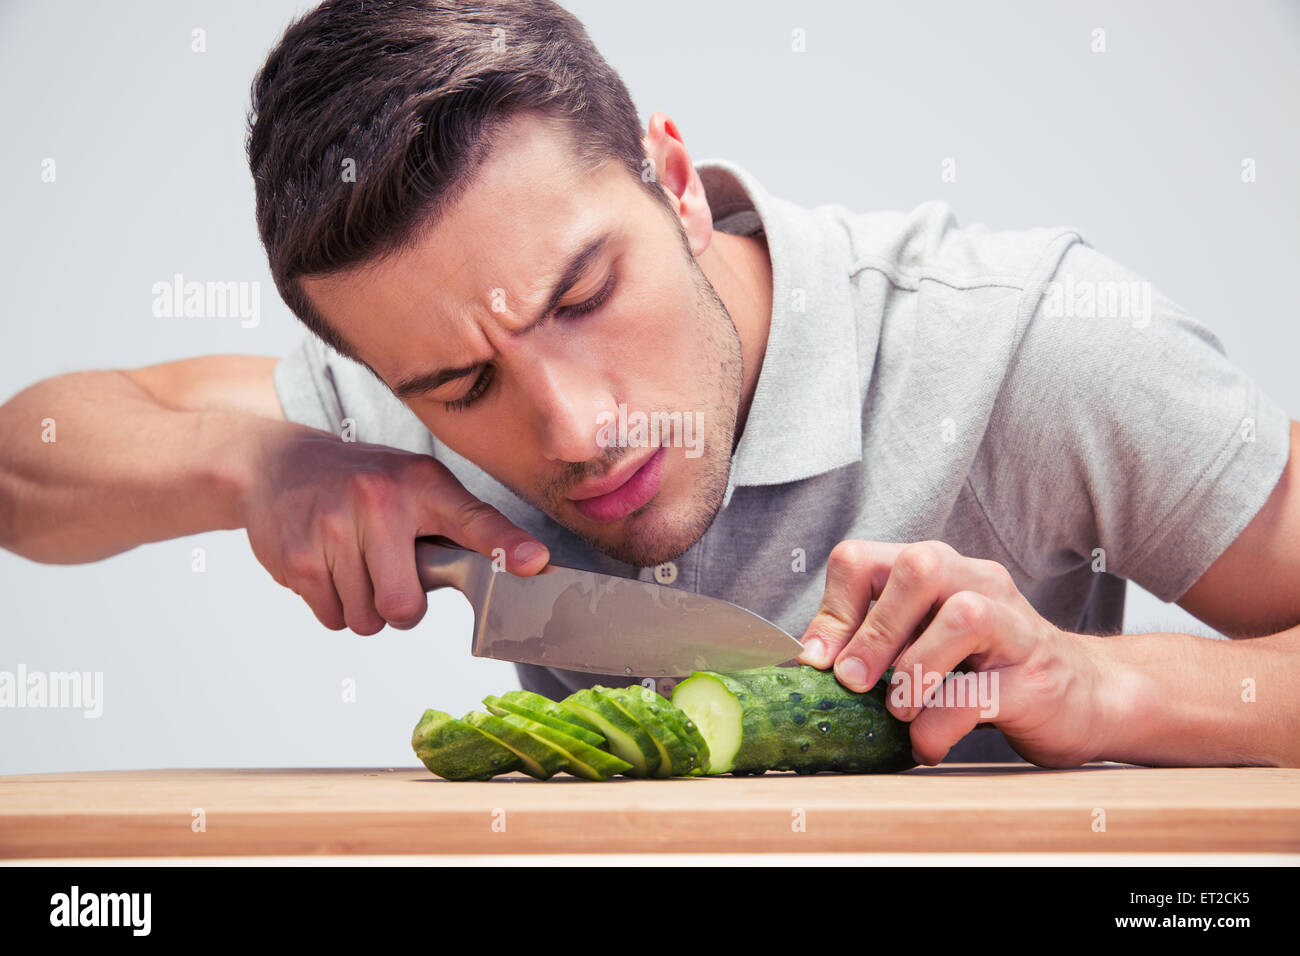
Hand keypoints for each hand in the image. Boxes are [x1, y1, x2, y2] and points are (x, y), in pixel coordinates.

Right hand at [239, 424, 548, 634]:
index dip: (504, 546)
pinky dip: (332, 604)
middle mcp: (379, 501)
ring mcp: (334, 529)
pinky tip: (327, 565)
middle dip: (399, 605)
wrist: (276, 466)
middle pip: (405, 607)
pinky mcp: (298, 557)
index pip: (474, 519)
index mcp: (422, 484)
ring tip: (353, 562)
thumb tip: (526, 565)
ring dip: (362, 606)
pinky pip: (331, 618)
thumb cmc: (362, 483)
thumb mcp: (418, 486)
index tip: (533, 563)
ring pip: (366, 620)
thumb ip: (464, 526)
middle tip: (387, 570)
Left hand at [796, 540, 1110, 767]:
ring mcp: (1013, 624)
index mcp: (936, 569)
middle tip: (853, 684)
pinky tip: (927, 742)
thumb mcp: (924, 646)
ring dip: (914, 671)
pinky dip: (940, 724)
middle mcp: (976, 581)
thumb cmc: (987, 671)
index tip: (820, 663)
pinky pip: (981, 692)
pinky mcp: (1036, 676)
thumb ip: (876, 644)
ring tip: (898, 710)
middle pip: (916, 568)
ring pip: (960, 617)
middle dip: (873, 632)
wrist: (1086, 697)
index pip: (863, 560)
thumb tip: (811, 665)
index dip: (832, 611)